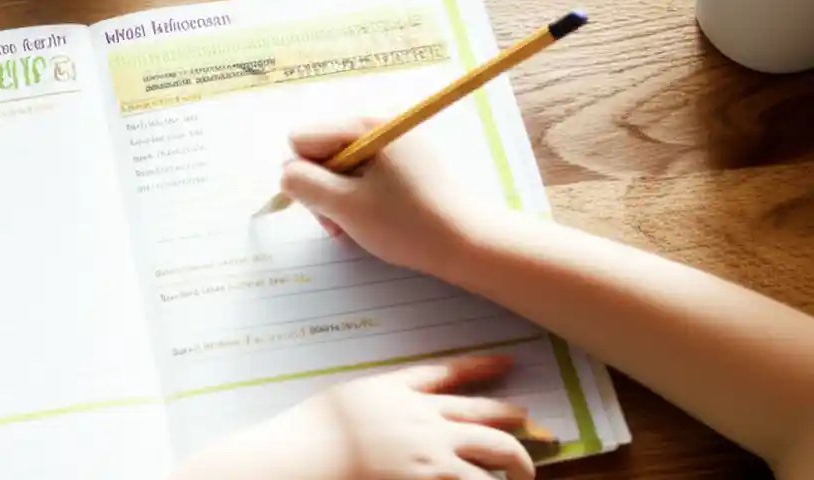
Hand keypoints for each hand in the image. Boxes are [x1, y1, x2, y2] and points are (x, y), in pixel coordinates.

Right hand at [173, 356, 534, 479]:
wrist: (298, 460)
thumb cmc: (308, 435)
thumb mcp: (344, 401)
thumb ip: (376, 401)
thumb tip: (390, 405)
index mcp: (398, 392)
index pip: (450, 374)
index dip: (483, 367)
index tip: (509, 362)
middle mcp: (425, 419)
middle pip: (488, 417)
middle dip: (515, 426)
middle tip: (531, 434)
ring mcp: (433, 454)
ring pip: (497, 454)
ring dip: (515, 467)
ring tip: (521, 478)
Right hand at [280, 117, 494, 278]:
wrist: (469, 243)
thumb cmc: (407, 225)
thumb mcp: (344, 206)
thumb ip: (304, 184)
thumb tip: (286, 173)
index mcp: (365, 126)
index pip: (302, 138)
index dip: (305, 175)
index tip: (328, 204)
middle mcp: (380, 124)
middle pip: (322, 150)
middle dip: (323, 188)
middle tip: (342, 223)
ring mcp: (397, 141)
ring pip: (342, 165)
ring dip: (341, 198)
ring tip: (359, 226)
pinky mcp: (409, 160)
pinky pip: (366, 172)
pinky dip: (362, 196)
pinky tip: (377, 219)